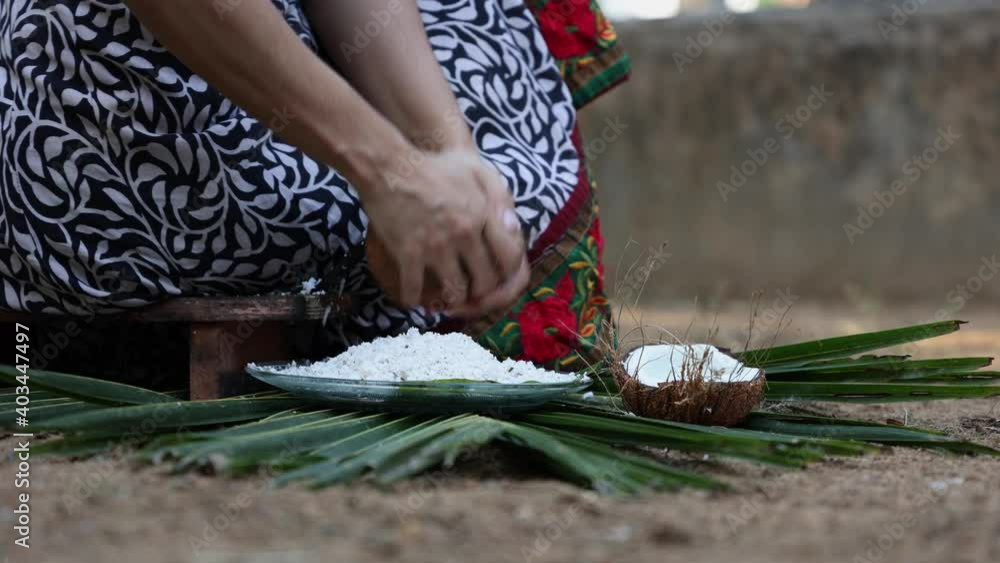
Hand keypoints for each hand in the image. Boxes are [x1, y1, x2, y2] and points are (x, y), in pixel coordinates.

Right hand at [362, 149, 528, 316]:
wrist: (389, 167)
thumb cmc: (434, 167)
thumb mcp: (477, 171)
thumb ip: (500, 197)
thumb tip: (513, 227)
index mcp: (482, 215)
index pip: (509, 257)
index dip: (507, 273)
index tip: (498, 275)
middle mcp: (464, 234)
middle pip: (484, 280)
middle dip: (481, 292)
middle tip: (472, 293)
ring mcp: (436, 247)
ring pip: (454, 291)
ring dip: (452, 300)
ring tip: (447, 299)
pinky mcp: (408, 254)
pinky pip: (414, 290)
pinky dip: (413, 299)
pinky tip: (413, 298)